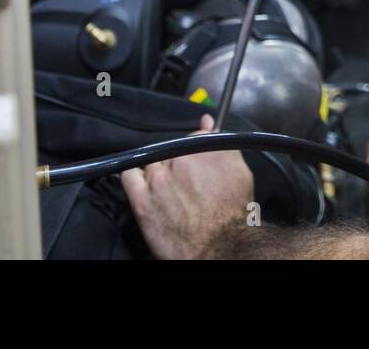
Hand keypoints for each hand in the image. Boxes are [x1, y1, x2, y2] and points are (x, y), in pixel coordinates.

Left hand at [120, 115, 253, 258]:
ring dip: (157, 174)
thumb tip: (208, 123)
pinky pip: (129, 177)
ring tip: (170, 194)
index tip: (194, 163)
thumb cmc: (232, 213)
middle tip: (186, 184)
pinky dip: (135, 179)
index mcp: (204, 147)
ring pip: (150, 164)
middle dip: (177, 164)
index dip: (193, 152)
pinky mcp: (142, 201)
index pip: (192, 137)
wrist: (221, 246)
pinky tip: (145, 189)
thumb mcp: (239, 172)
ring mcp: (158, 179)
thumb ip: (221, 143)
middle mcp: (179, 159)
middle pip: (170, 151)